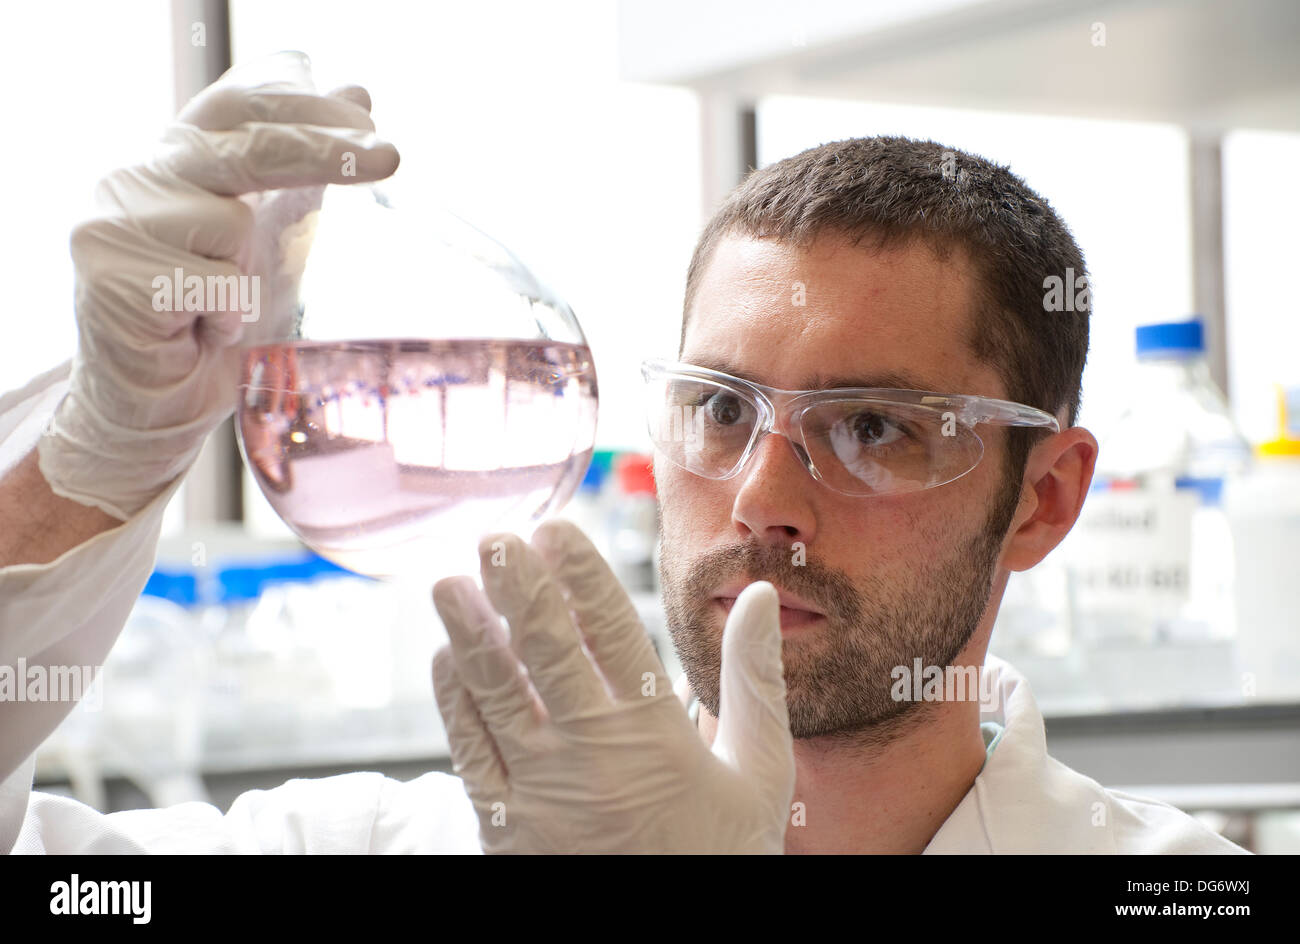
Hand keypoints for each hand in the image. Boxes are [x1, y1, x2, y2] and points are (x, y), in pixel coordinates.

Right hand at [38, 54, 398, 518]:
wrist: (160, 403)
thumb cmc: (219, 318)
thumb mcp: (272, 236)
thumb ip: (302, 171)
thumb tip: (358, 92)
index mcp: (176, 159)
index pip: (238, 104)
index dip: (303, 103)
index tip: (367, 110)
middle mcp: (137, 175)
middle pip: (243, 144)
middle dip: (324, 149)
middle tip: (391, 156)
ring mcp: (115, 221)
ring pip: (230, 222)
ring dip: (246, 276)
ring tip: (218, 307)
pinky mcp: (111, 275)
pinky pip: (211, 282)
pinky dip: (224, 315)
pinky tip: (197, 330)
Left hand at [431, 519, 795, 853]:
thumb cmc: (723, 854)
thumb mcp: (760, 770)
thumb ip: (756, 679)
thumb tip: (759, 594)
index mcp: (656, 732)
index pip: (611, 629)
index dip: (580, 572)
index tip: (556, 529)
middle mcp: (592, 753)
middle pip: (544, 649)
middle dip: (514, 585)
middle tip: (493, 538)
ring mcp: (542, 791)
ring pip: (494, 694)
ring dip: (468, 632)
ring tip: (448, 583)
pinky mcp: (506, 827)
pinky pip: (470, 752)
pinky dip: (454, 701)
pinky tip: (445, 660)